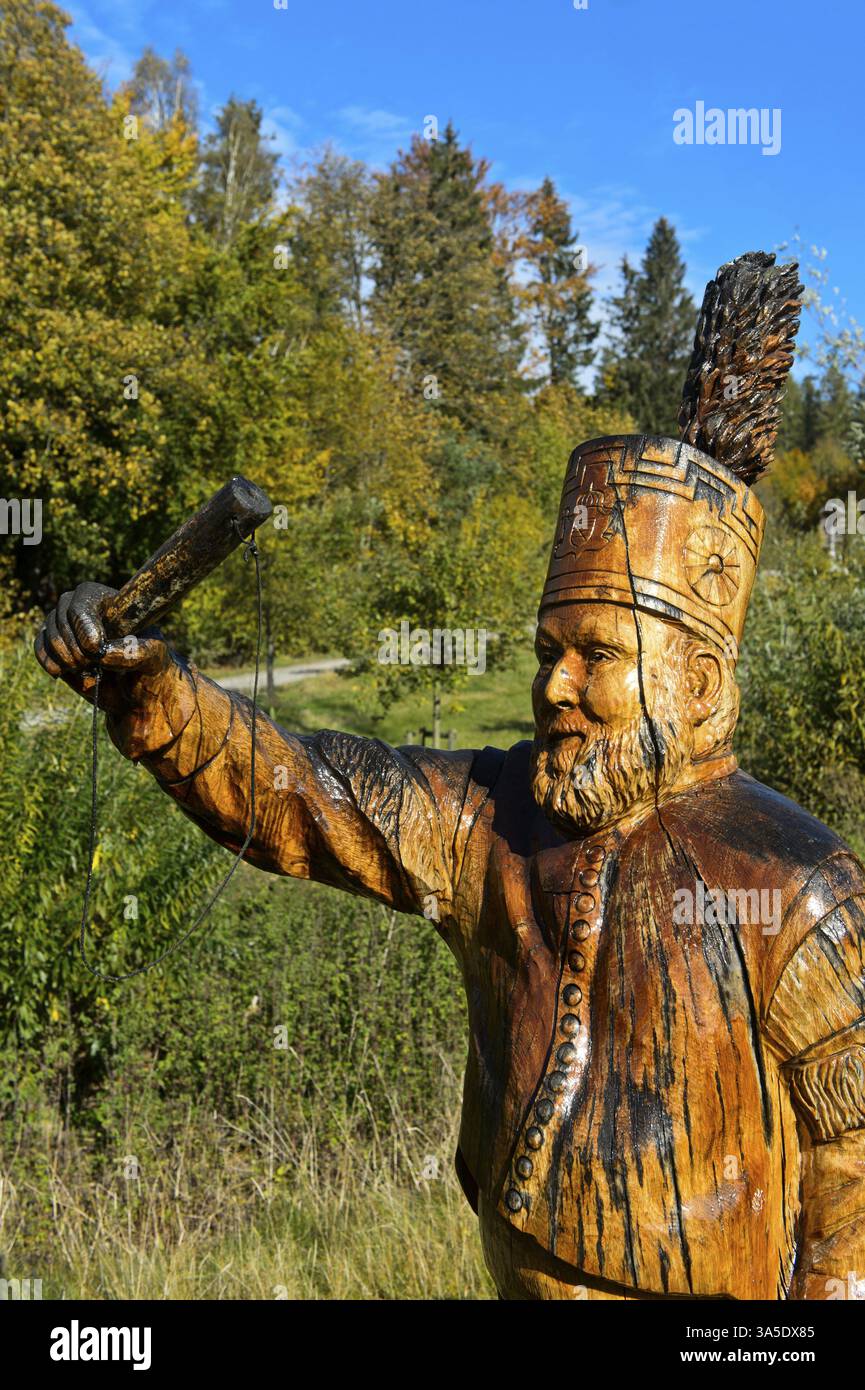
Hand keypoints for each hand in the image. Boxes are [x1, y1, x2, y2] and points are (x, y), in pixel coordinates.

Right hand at [34, 582, 171, 712]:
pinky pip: (39, 648)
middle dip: (74, 645)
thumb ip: (132, 652)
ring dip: (63, 656)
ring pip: (48, 633)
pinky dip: (48, 661)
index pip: (84, 602)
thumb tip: (102, 653)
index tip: (96, 648)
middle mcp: (81, 606)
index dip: (84, 625)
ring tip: (83, 669)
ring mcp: (65, 625)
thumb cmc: (149, 663)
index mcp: (107, 599)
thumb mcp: (153, 655)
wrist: (135, 689)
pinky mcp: (54, 645)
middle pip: (61, 617)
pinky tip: (61, 672)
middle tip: (90, 664)